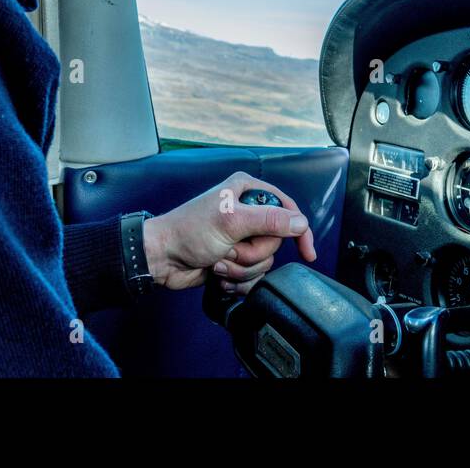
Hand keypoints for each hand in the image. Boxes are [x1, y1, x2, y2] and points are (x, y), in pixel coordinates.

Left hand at [142, 172, 317, 293]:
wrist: (161, 258)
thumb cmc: (188, 231)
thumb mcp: (231, 221)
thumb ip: (269, 220)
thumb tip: (301, 223)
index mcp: (247, 190)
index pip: (287, 208)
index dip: (299, 230)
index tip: (308, 253)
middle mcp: (246, 211)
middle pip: (275, 241)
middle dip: (253, 253)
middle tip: (230, 249)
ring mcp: (239, 237)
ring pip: (264, 261)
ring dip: (241, 267)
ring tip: (219, 260)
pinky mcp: (233, 258)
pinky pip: (251, 275)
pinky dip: (236, 278)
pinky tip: (218, 272)